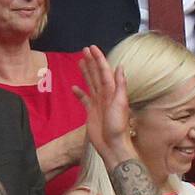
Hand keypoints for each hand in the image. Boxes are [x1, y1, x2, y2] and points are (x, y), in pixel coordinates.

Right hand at [74, 45, 135, 166]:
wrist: (112, 146)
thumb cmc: (118, 126)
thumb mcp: (120, 104)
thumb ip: (120, 86)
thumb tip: (119, 67)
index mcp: (112, 92)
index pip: (104, 71)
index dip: (99, 59)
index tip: (92, 48)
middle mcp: (105, 95)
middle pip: (96, 74)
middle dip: (91, 62)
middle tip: (84, 50)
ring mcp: (98, 103)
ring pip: (90, 84)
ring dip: (86, 73)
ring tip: (80, 61)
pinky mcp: (91, 113)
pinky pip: (84, 100)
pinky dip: (79, 93)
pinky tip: (73, 87)